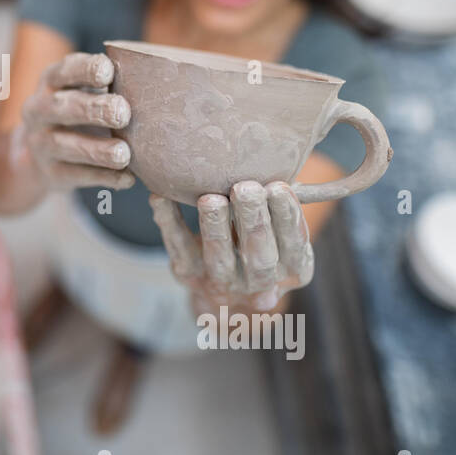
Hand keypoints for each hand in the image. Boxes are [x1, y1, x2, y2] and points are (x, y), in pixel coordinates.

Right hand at [15, 52, 134, 191]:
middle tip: (123, 113)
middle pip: (61, 107)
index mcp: (51, 83)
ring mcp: (40, 143)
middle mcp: (38, 110)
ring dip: (96, 150)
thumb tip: (150, 81)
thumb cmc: (78, 110)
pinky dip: (103, 177)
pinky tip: (127, 177)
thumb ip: (107, 84)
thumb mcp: (84, 90)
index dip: (84, 70)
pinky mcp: (50, 173)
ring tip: (123, 154)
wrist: (43, 153)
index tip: (108, 72)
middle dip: (92, 109)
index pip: (63, 71)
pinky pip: (75, 176)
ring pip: (64, 145)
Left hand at [149, 181, 313, 314]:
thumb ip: (281, 209)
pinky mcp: (189, 274)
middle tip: (247, 189)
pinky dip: (169, 221)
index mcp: (293, 270)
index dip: (287, 217)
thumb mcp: (283, 236)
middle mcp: (260, 283)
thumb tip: (278, 162)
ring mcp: (222, 283)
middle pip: (259, 256)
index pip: (295, 245)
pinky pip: (178, 247)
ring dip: (215, 227)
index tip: (279, 186)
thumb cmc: (260, 242)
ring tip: (211, 199)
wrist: (226, 293)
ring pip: (218, 257)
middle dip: (253, 221)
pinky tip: (161, 197)